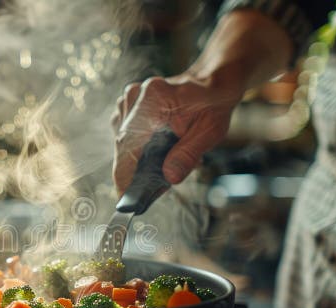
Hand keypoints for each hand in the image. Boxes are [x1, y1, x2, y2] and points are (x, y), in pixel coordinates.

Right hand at [111, 73, 241, 191]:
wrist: (212, 80)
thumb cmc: (213, 103)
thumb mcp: (210, 131)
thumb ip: (188, 155)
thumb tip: (168, 178)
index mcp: (154, 99)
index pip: (128, 143)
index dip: (124, 174)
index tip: (124, 198)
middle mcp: (135, 96)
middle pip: (122, 144)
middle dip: (134, 170)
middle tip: (152, 190)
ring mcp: (128, 99)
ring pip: (122, 140)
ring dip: (139, 158)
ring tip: (168, 158)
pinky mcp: (127, 105)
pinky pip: (124, 133)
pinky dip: (137, 147)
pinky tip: (158, 147)